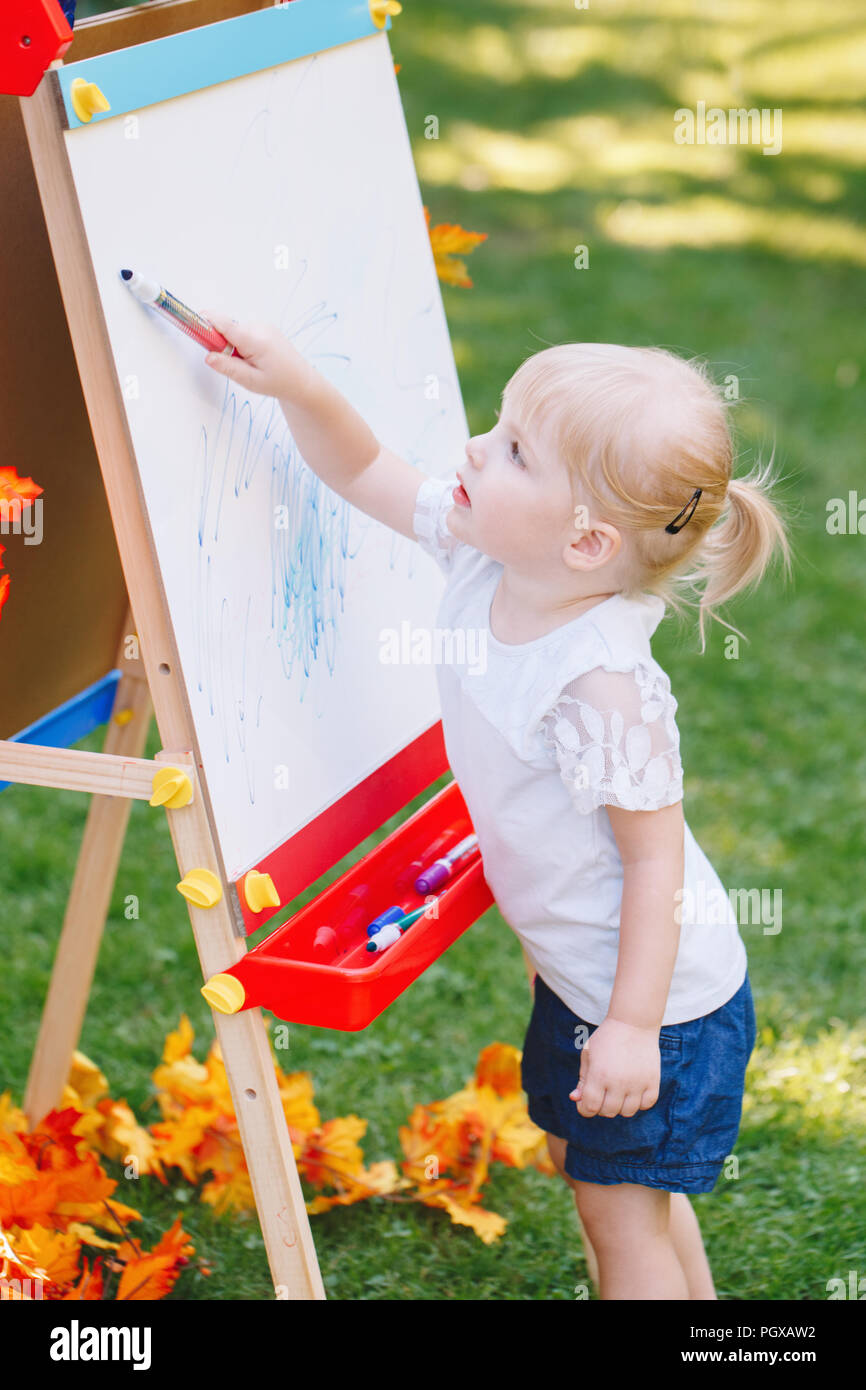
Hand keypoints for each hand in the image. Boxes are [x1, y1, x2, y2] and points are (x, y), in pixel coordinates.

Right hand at [200, 311, 314, 400]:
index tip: (191, 322)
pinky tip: (255, 358)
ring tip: (250, 364)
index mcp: (256, 340)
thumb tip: (208, 356)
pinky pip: (244, 332)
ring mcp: (263, 325)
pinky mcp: (264, 327)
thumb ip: (228, 367)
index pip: (224, 324)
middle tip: (234, 364)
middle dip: (221, 344)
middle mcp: (259, 328)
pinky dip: (242, 343)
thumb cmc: (278, 383)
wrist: (302, 381)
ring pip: (235, 331)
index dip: (206, 322)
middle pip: (227, 328)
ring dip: (233, 345)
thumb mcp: (251, 381)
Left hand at [569, 1017, 660, 1117]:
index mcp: (599, 1075)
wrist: (634, 1022)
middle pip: (608, 1112)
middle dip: (601, 1106)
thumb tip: (575, 1099)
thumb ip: (582, 1079)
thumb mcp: (588, 1055)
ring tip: (618, 1091)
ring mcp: (638, 1083)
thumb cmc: (607, 1038)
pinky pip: (646, 1104)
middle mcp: (618, 1082)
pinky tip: (633, 1090)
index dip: (584, 1109)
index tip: (585, 1102)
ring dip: (620, 1106)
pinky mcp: (653, 1081)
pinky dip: (639, 1102)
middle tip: (602, 1093)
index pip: (590, 1107)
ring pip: (628, 1112)